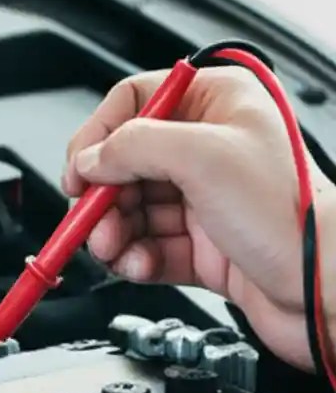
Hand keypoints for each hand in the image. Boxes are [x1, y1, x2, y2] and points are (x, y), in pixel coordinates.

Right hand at [64, 66, 334, 371]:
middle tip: (93, 221)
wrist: (325, 290)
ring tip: (114, 249)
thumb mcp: (203, 158)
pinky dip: (134, 259)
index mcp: (217, 104)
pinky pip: (146, 247)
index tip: (80, 171)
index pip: (133, 102)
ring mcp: (204, 199)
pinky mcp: (201, 245)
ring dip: (112, 233)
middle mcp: (209, 147)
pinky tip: (140, 265)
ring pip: (129, 210)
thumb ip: (134, 146)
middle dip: (101, 197)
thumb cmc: (293, 217)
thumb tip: (91, 158)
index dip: (97, 136)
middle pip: (123, 163)